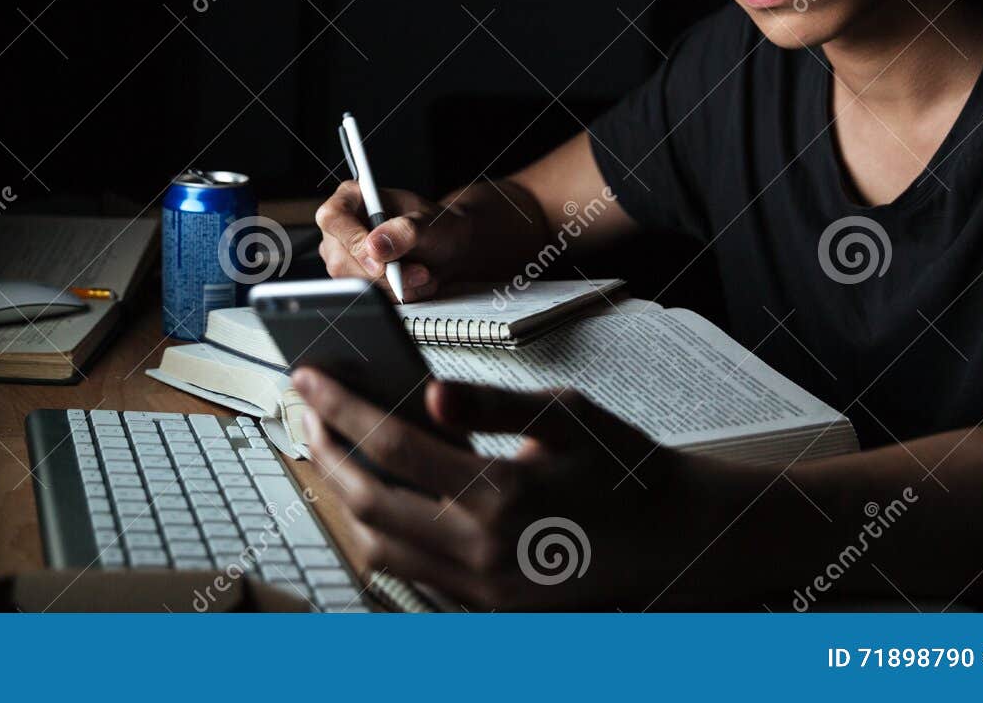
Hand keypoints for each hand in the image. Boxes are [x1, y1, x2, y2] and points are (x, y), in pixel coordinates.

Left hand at [291, 367, 758, 609]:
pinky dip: (379, 532)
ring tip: (331, 449)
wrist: (674, 536)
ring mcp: (482, 587)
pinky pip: (410, 572)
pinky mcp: (489, 606)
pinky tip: (375, 495)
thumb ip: (492, 405)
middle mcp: (482, 549)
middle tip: (307, 410)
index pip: (392, 444)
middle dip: (325, 450)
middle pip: (369, 500)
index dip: (342, 407)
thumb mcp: (567, 416)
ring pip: (378, 546)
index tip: (309, 377)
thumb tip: (430, 392)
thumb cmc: (624, 466)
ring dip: (343, 495)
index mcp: (501, 493)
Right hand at [313, 181, 471, 301]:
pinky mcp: (353, 277)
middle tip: (420, 271)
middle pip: (342, 260)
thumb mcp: (427, 222)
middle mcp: (342, 226)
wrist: (446, 248)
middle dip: (385, 274)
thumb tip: (374, 246)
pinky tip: (412, 282)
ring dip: (395, 285)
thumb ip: (405, 230)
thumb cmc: (434, 226)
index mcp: (352, 197)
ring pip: (356, 283)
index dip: (351, 241)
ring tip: (422, 273)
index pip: (333, 218)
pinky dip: (395, 294)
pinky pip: (367, 296)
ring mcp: (343, 255)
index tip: (380, 261)